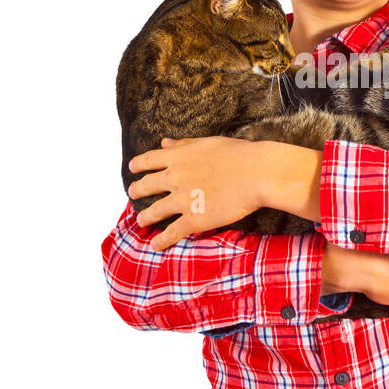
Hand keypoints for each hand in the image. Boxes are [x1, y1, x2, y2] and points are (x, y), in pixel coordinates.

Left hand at [128, 136, 266, 250]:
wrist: (255, 173)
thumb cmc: (238, 154)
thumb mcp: (207, 143)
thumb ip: (183, 144)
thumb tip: (164, 142)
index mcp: (177, 157)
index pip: (148, 160)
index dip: (138, 165)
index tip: (133, 169)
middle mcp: (174, 178)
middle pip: (146, 186)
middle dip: (136, 191)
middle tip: (133, 194)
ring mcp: (182, 200)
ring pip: (154, 211)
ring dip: (145, 218)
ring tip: (141, 222)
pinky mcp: (194, 219)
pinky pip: (172, 233)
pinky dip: (161, 241)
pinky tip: (155, 246)